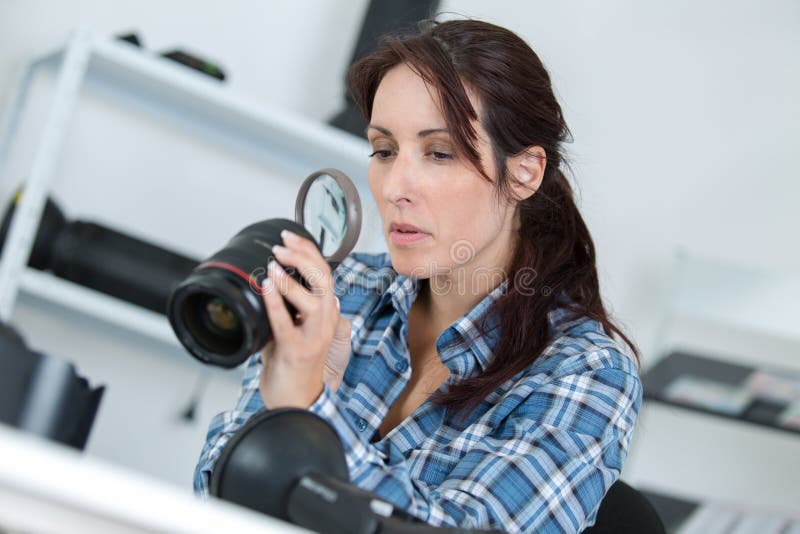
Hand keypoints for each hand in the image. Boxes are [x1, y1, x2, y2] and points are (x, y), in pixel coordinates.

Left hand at [257, 229, 349, 408]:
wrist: (295, 401)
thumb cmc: (293, 364)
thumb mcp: (293, 326)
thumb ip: (288, 304)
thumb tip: (268, 276)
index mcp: (325, 313)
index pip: (325, 273)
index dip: (310, 251)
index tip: (290, 237)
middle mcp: (325, 323)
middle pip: (324, 280)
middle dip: (304, 257)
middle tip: (282, 245)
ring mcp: (314, 337)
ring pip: (314, 299)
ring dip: (293, 279)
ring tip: (274, 264)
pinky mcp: (297, 351)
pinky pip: (287, 322)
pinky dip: (276, 302)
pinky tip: (267, 286)